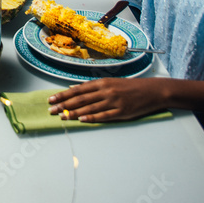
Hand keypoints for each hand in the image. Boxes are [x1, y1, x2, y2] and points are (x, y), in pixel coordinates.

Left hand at [47, 78, 167, 122]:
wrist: (151, 91)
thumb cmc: (129, 86)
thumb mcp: (110, 82)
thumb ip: (93, 87)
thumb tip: (73, 88)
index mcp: (102, 82)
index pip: (78, 89)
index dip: (63, 95)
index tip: (52, 99)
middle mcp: (106, 91)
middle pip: (81, 99)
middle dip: (64, 105)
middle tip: (51, 110)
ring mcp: (114, 102)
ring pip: (90, 107)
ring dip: (74, 113)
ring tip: (62, 117)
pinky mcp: (122, 112)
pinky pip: (104, 115)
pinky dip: (92, 118)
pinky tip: (82, 120)